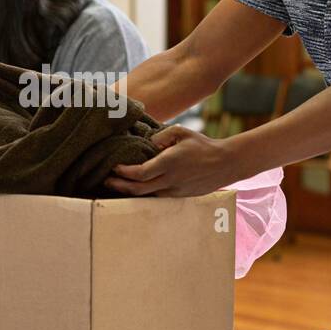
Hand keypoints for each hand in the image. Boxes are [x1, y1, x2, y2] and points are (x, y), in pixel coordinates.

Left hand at [104, 125, 241, 197]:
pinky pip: (157, 197)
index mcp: (169, 163)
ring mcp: (175, 190)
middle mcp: (170, 179)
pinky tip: (136, 189)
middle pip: (138, 189)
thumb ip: (162, 136)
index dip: (123, 173)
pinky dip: (143, 194)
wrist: (225, 163)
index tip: (114, 167)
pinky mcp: (180, 196)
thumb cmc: (202, 145)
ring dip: (130, 192)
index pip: (140, 173)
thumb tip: (148, 143)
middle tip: (106, 181)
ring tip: (117, 185)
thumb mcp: (182, 132)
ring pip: (146, 196)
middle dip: (119, 186)